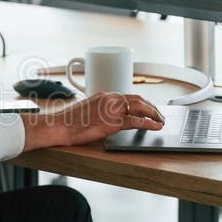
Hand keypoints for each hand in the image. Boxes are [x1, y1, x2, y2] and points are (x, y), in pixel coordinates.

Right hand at [22, 92, 165, 150]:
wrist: (60, 126)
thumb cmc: (69, 122)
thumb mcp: (87, 111)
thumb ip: (101, 113)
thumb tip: (109, 121)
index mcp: (104, 95)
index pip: (127, 96)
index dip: (141, 103)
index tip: (147, 108)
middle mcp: (110, 99)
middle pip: (137, 99)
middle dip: (151, 106)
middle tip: (159, 114)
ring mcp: (112, 109)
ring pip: (140, 107)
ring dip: (154, 113)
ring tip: (161, 120)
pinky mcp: (113, 122)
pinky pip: (137, 121)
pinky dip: (149, 123)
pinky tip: (156, 126)